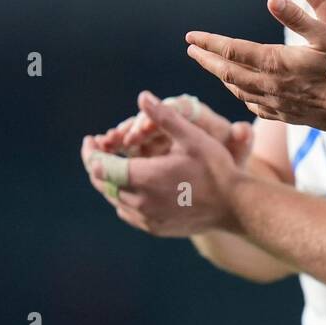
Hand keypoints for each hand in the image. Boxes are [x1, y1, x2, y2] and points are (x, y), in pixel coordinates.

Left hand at [83, 91, 244, 236]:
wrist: (235, 206)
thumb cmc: (216, 168)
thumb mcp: (192, 137)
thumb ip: (164, 117)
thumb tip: (142, 96)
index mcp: (145, 178)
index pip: (100, 166)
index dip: (91, 152)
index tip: (90, 139)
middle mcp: (140, 202)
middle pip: (103, 183)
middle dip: (95, 164)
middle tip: (97, 148)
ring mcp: (146, 218)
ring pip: (113, 198)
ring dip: (108, 180)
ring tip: (112, 163)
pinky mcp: (154, 228)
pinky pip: (126, 212)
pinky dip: (121, 196)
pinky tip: (130, 185)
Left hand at [186, 0, 325, 149]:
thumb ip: (297, 17)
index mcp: (275, 62)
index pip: (231, 50)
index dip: (208, 42)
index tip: (191, 36)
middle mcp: (269, 85)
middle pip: (227, 72)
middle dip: (207, 59)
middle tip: (191, 50)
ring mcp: (276, 103)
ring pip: (238, 90)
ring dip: (221, 77)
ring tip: (213, 67)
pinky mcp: (286, 115)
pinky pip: (254, 107)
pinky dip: (241, 96)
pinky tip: (243, 93)